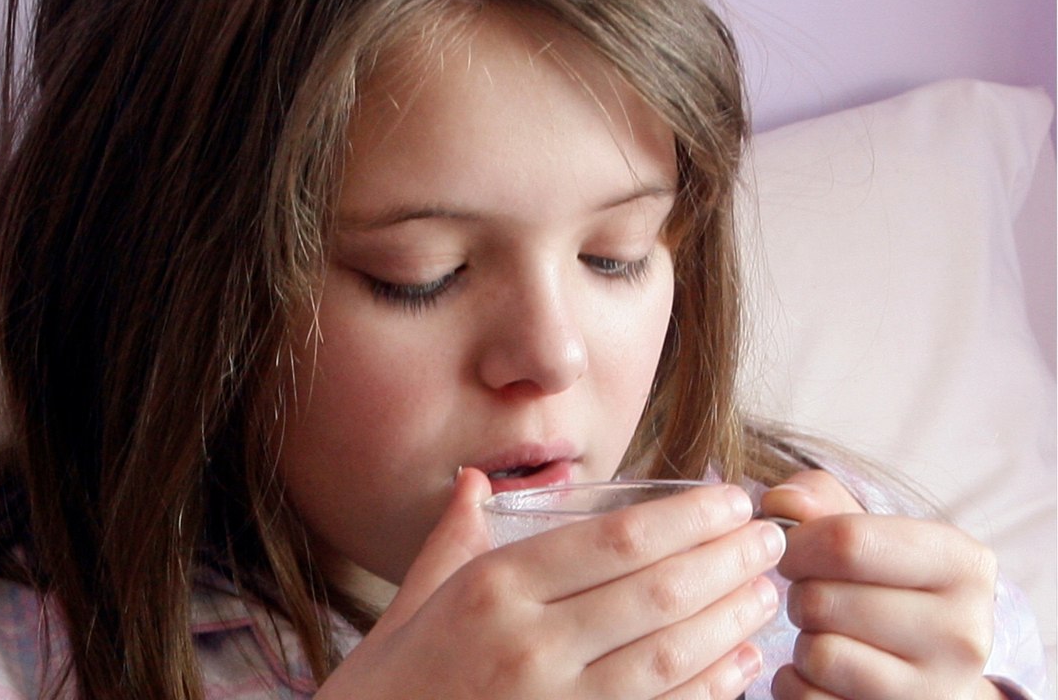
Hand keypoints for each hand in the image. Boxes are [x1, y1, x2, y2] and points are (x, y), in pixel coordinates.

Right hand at [317, 470, 785, 699]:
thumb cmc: (389, 689)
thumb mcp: (410, 605)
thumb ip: (452, 539)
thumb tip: (475, 480)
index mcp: (491, 590)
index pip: (614, 541)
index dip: (687, 519)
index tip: (730, 500)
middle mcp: (529, 645)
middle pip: (655, 592)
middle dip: (726, 561)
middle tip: (770, 540)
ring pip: (670, 655)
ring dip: (731, 620)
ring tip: (765, 593)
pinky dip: (710, 689)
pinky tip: (740, 664)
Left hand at [761, 471, 1003, 699]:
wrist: (931, 668)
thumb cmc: (889, 585)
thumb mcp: (872, 531)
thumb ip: (820, 501)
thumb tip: (781, 502)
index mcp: (964, 565)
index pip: (848, 541)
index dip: (798, 543)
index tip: (791, 549)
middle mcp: (964, 632)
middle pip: (824, 600)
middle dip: (801, 593)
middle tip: (816, 596)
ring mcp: (936, 689)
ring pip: (818, 653)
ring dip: (801, 640)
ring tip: (827, 632)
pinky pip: (808, 697)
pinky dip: (797, 682)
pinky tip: (823, 672)